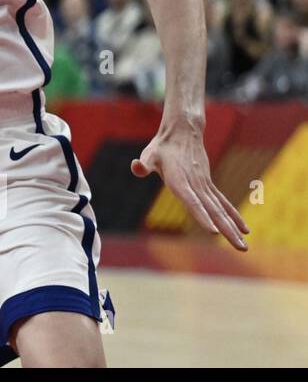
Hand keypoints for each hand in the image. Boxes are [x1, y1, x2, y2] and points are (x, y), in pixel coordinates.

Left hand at [132, 116, 249, 250]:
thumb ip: (143, 164)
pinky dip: (234, 216)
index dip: (202, 216)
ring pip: (221, 210)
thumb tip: (136, 167)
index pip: (192, 201)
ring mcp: (204, 185)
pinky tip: (244, 230)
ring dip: (233, 229)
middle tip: (241, 249)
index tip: (213, 232)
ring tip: (244, 247)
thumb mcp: (149, 154)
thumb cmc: (162, 147)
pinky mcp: (208, 185)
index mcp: (180, 181)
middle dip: (227, 231)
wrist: (183, 132)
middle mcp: (196, 185)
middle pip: (213, 211)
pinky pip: (223, 203)